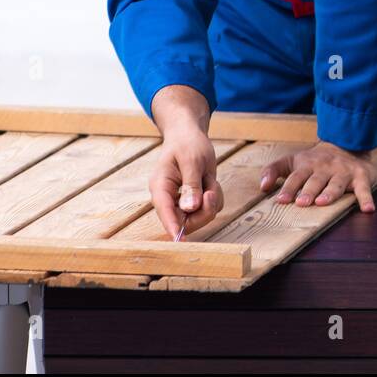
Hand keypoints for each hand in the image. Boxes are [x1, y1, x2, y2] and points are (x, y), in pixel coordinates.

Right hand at [147, 85, 223, 240]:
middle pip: (185, 221)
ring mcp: (180, 201)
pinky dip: (215, 197)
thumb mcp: (192, 160)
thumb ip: (191, 184)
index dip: (172, 226)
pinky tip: (210, 181)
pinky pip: (209, 210)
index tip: (179, 241)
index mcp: (160, 186)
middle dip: (204, 210)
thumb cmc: (188, 144)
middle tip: (212, 190)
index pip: (164, 211)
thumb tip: (189, 208)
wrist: (189, 135)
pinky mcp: (193, 201)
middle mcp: (168, 198)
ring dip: (211, 200)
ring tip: (209, 179)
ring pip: (199, 217)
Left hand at [259, 141, 375, 211]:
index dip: (288, 188)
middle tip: (302, 202)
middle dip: (309, 191)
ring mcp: (343, 172)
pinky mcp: (361, 176)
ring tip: (323, 203)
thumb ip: (274, 170)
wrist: (346, 144)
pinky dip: (366, 198)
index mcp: (307, 165)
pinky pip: (364, 188)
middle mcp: (325, 168)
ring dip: (330, 193)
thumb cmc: (315, 160)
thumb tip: (262, 187)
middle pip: (315, 180)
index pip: (296, 177)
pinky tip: (368, 209)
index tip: (281, 200)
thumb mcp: (292, 161)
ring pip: (336, 184)